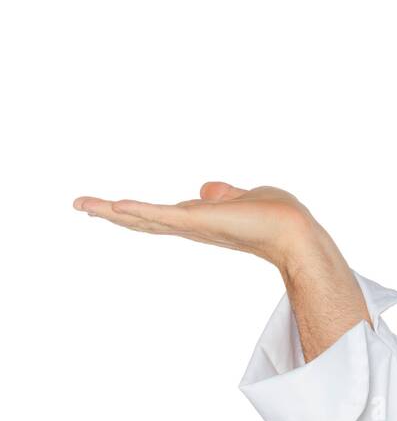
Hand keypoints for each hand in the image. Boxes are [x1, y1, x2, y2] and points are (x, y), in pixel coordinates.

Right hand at [71, 181, 319, 269]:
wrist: (293, 230)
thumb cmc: (276, 217)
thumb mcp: (243, 197)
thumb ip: (223, 195)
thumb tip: (206, 190)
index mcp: (198, 220)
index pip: (158, 216)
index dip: (133, 212)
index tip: (109, 206)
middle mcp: (191, 227)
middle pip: (142, 220)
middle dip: (110, 213)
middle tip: (80, 204)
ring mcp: (193, 226)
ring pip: (144, 219)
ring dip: (113, 211)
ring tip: (84, 204)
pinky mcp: (198, 222)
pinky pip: (163, 216)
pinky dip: (139, 211)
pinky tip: (116, 206)